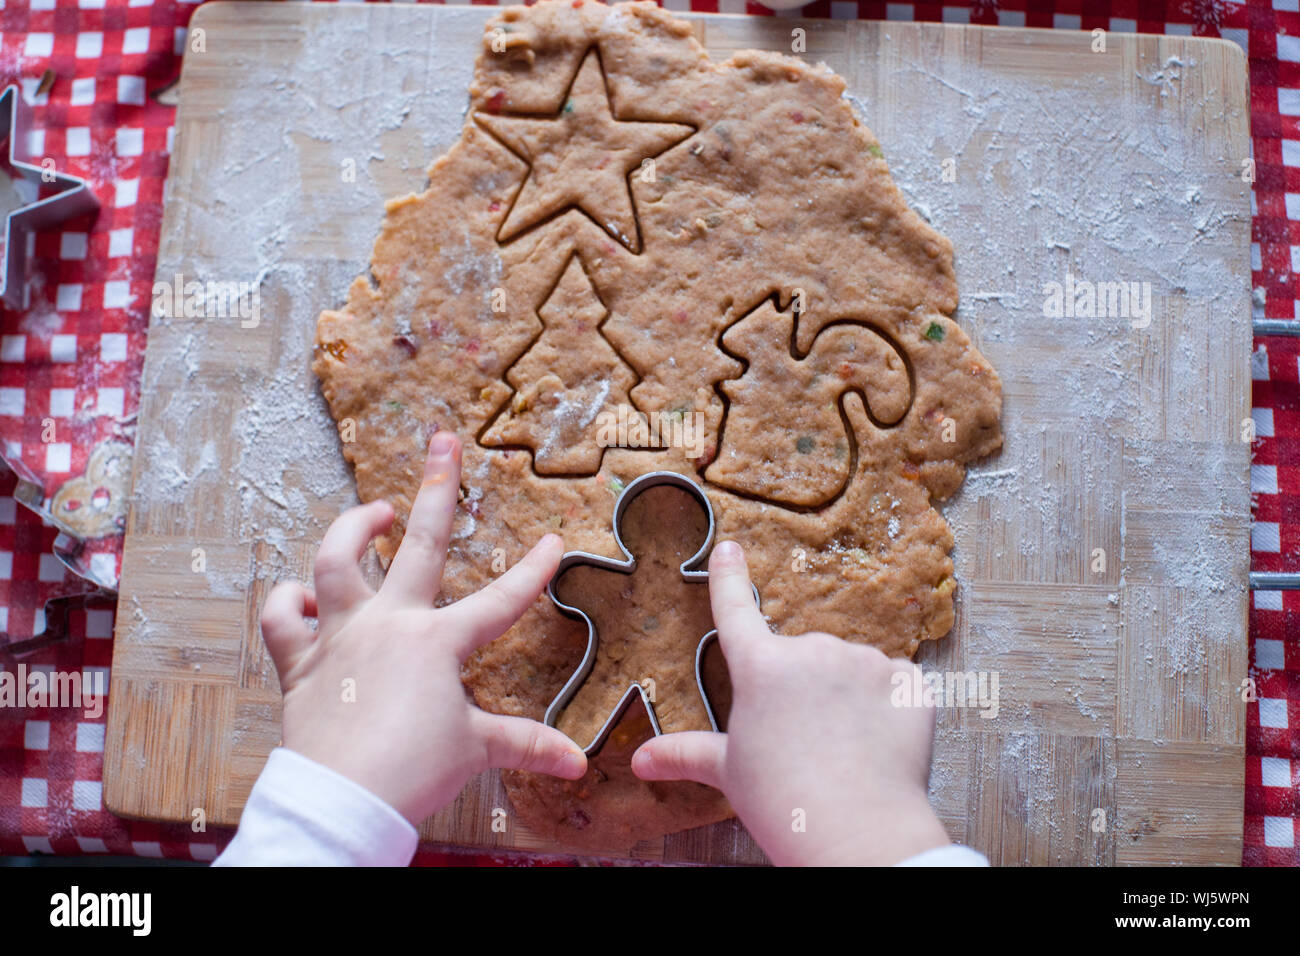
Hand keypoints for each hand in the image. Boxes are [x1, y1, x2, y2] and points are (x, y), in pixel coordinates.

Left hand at [260, 430, 586, 826]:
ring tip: (372, 512)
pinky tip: (303, 595)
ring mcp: (341, 636)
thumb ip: (526, 744)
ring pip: (336, 561)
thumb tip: (578, 762)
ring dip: (352, 529)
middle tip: (443, 442)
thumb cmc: (413, 770)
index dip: (532, 569)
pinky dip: (288, 602)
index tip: (553, 540)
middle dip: (436, 488)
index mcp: (438, 642)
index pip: (500, 600)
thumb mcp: (476, 750)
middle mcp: (389, 624)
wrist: (344, 799)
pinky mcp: (301, 660)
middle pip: (417, 543)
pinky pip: (283, 618)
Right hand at [631, 540, 950, 864]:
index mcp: (761, 667)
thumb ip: (685, 754)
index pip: (736, 609)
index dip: (729, 577)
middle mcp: (812, 651)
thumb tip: (641, 760)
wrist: (857, 832)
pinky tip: (880, 742)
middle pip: (803, 657)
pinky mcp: (908, 682)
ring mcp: (865, 662)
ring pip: (852, 669)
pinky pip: (896, 683)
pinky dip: (890, 707)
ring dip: (848, 696)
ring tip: (844, 748)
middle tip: (803, 740)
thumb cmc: (785, 803)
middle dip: (804, 689)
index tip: (729, 549)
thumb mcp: (728, 772)